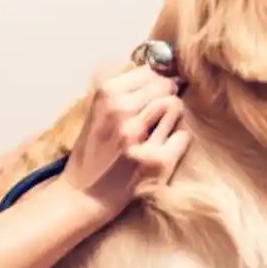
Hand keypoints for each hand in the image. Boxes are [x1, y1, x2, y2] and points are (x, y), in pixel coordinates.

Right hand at [60, 65, 189, 218]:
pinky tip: (164, 147)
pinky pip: (182, 136)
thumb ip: (124, 93)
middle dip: (167, 96)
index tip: (157, 89)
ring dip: (172, 117)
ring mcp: (140, 136)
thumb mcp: (97, 112)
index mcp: (106, 95)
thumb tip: (161, 73)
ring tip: (159, 129)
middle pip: (165, 86)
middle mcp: (122, 112)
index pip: (149, 71)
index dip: (157, 80)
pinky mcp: (156, 160)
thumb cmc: (92, 153)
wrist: (84, 195)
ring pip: (175, 107)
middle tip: (159, 112)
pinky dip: (177, 140)